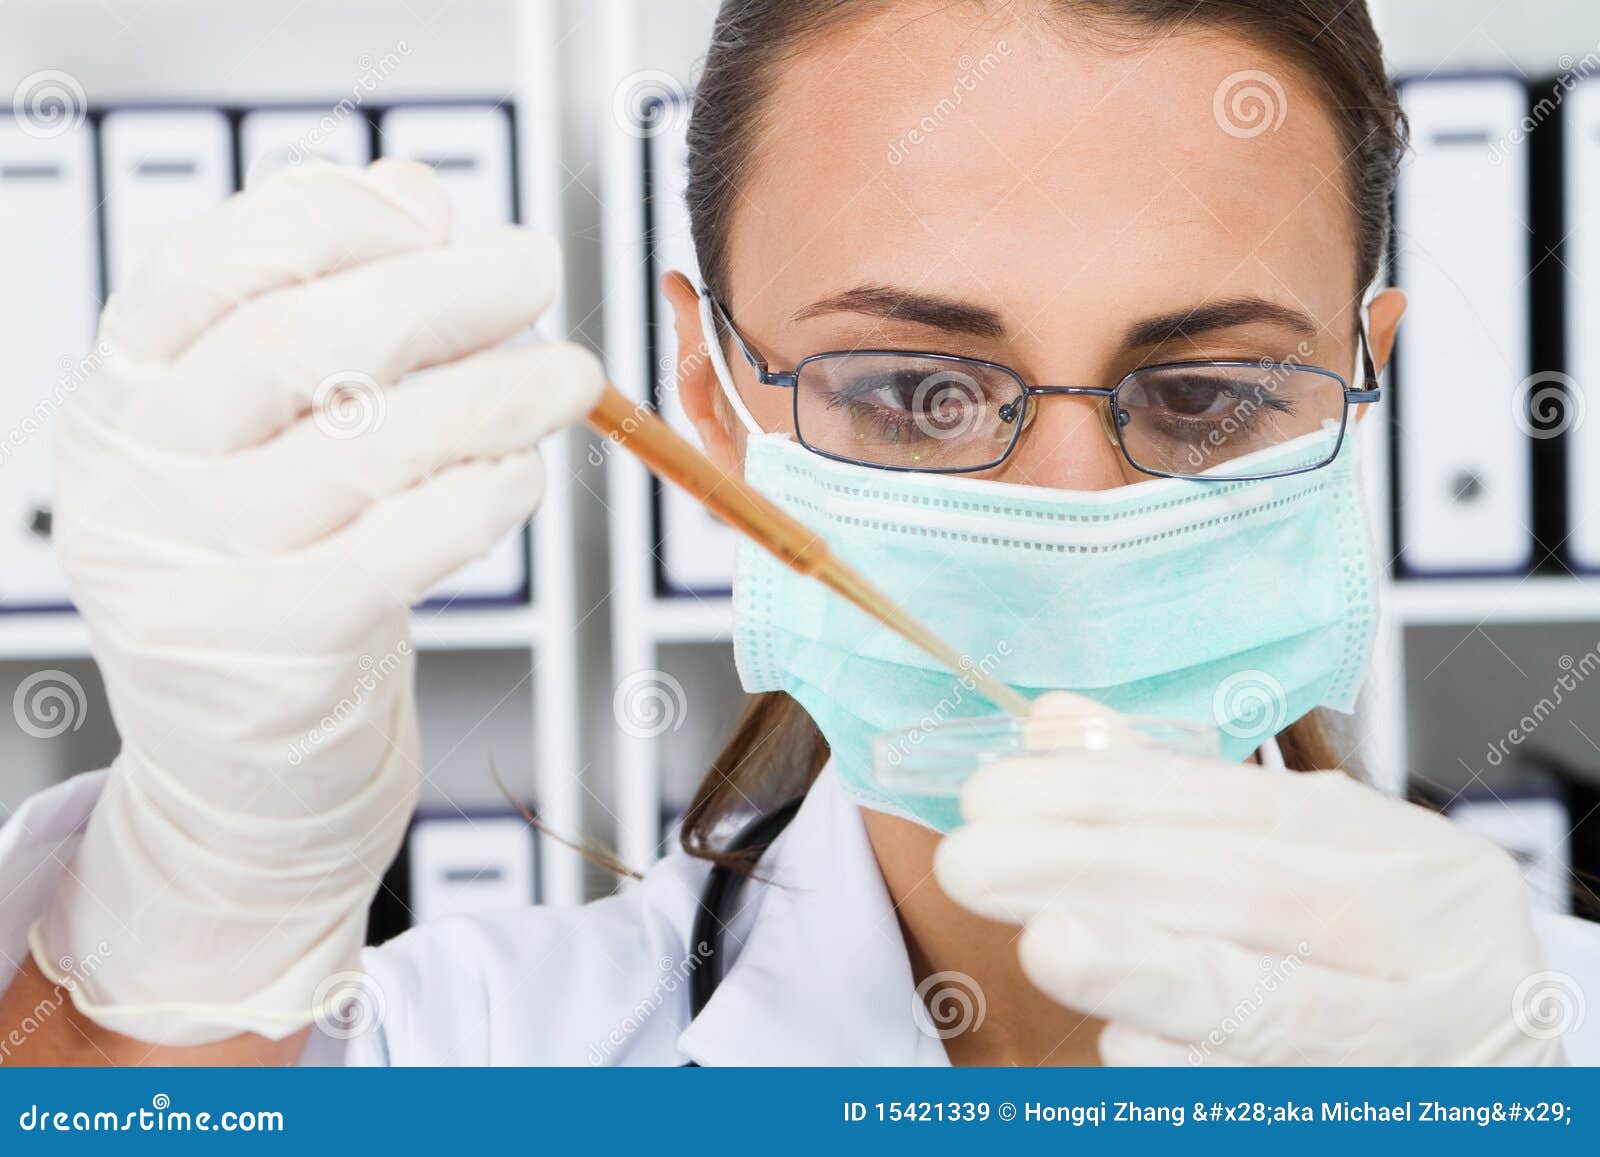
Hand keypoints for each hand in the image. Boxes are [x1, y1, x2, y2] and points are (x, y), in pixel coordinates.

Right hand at [34, 159, 601, 1043]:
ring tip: (572, 374)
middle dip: (447, 291)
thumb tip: (416, 194)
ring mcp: (196, 566)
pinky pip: (403, 545)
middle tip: (539, 269)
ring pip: (369, 442)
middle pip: (300, 340)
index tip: (435, 219)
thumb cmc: (275, 568)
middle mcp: (136, 471)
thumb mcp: (264, 435)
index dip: (333, 220)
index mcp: (123, 391)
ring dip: (497, 390)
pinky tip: (522, 475)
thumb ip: (326, 300)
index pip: (208, 263)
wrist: (241, 765)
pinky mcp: (276, 648)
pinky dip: (483, 494)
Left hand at [936, 726, 1564, 1064]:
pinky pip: (1283, 1090)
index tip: (992, 792)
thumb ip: (1181, 794)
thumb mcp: (1315, 851)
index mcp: (1384, 843)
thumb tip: (1057, 724)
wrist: (1512, 1054)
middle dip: (1097, 872)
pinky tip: (1122, 1049)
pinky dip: (1198, 1073)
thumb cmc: (1388, 946)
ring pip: (1274, 999)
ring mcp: (1415, 1031)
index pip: (1229, 802)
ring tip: (1046, 944)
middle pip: (1245, 892)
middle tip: (977, 861)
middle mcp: (1413, 928)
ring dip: (1147, 970)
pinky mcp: (1392, 1109)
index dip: (1104, 793)